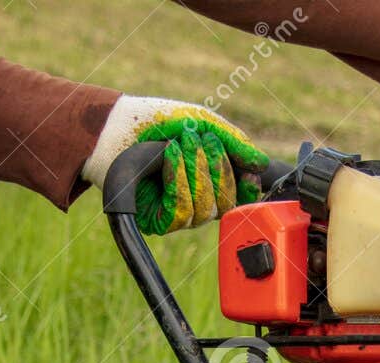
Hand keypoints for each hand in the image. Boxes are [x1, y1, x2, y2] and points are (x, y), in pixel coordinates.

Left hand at [82, 96, 267, 233]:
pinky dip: (178, 181)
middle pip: (226, 204)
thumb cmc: (160, 123)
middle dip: (217, 168)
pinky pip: (181, 212)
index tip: (248, 170)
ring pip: (205, 210)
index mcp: (213, 182)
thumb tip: (261, 164)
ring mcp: (179, 215)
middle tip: (198, 138)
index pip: (241, 198)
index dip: (248, 187)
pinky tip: (168, 159)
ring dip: (194, 170)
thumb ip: (235, 143)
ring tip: (178, 144)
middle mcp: (199, 203)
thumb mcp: (204, 124)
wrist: (118, 127)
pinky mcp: (158, 222)